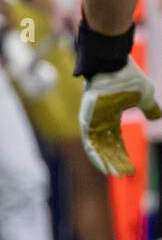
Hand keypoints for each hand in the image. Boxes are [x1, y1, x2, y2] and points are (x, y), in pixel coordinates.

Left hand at [79, 58, 161, 175]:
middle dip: (115, 160)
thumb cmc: (128, 77)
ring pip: (97, 146)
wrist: (114, 65)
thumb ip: (149, 108)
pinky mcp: (86, 119)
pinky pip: (89, 142)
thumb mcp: (145, 96)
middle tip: (123, 174)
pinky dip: (95, 154)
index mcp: (112, 114)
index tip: (130, 168)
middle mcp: (100, 118)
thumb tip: (157, 117)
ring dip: (105, 161)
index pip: (115, 139)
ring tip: (115, 174)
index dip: (122, 154)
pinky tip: (103, 165)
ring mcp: (92, 119)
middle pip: (106, 145)